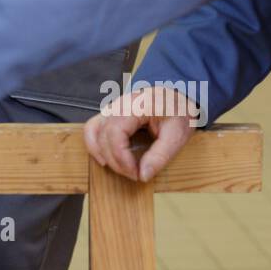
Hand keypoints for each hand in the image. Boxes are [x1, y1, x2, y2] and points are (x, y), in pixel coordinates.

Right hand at [83, 86, 197, 181]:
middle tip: (134, 174)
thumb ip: (160, 155)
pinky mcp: (110, 114)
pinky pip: (93, 128)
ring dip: (101, 153)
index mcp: (136, 105)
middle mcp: (118, 104)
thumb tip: (143, 175)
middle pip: (103, 135)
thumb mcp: (177, 134)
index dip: (121, 158)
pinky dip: (94, 144)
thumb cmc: (177, 110)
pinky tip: (103, 158)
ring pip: (93, 131)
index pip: (116, 133)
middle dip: (115, 161)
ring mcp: (112, 108)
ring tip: (118, 169)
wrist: (177, 94)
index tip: (136, 173)